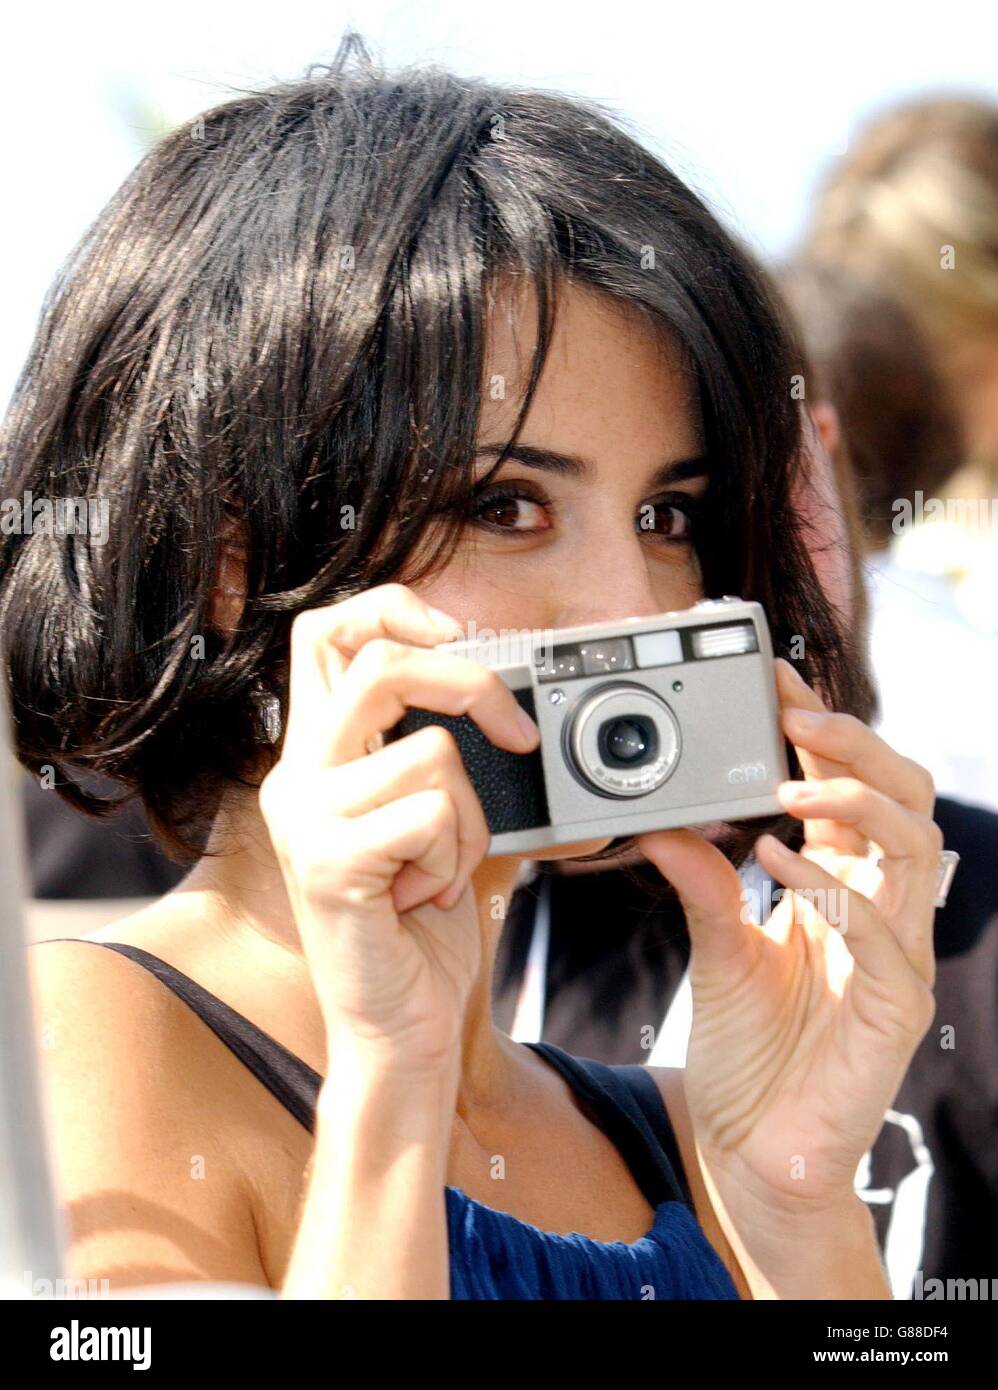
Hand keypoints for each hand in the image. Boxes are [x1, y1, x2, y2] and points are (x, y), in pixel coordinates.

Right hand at [258, 583, 539, 1072]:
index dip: (391, 607)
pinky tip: (425, 897)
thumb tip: (531, 713)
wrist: (398, 1029)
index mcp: (318, 757)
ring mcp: (304, 818)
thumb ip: (465, 764)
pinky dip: (457, 856)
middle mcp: (296, 777)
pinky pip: (432, 813)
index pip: (325, 633)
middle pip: (376, 660)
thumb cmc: (419, 932)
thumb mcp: (444, 826)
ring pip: (432, 750)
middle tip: (516, 735)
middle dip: (469, 682)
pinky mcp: (327, 862)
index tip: (458, 632)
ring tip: (442, 869)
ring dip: (471, 817)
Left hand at [637, 657, 940, 1222]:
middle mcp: (879, 910)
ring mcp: (897, 956)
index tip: (773, 682)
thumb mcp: (717, 950)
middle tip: (792, 712)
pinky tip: (777, 859)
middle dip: (855, 742)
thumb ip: (701, 883)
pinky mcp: (896, 1007)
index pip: (851, 789)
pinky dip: (833, 886)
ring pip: (915, 845)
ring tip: (787, 782)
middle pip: (906, 796)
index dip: (822, 732)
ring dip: (853, 799)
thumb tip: (661, 820)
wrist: (754, 1152)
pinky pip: (884, 930)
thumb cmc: (747, 1053)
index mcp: (842, 888)